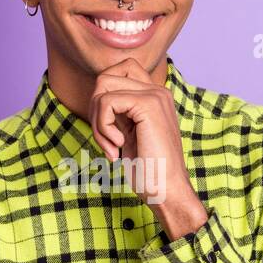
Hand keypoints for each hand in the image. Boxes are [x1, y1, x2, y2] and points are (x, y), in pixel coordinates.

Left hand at [88, 57, 208, 237]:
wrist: (167, 190)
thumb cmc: (148, 170)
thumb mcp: (129, 134)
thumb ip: (118, 112)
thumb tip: (95, 96)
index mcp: (154, 96)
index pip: (118, 72)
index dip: (102, 98)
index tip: (108, 129)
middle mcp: (157, 90)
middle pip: (105, 77)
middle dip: (94, 109)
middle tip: (105, 139)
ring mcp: (154, 95)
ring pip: (102, 88)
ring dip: (97, 121)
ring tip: (111, 146)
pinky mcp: (147, 105)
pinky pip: (106, 102)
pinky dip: (102, 127)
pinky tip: (117, 147)